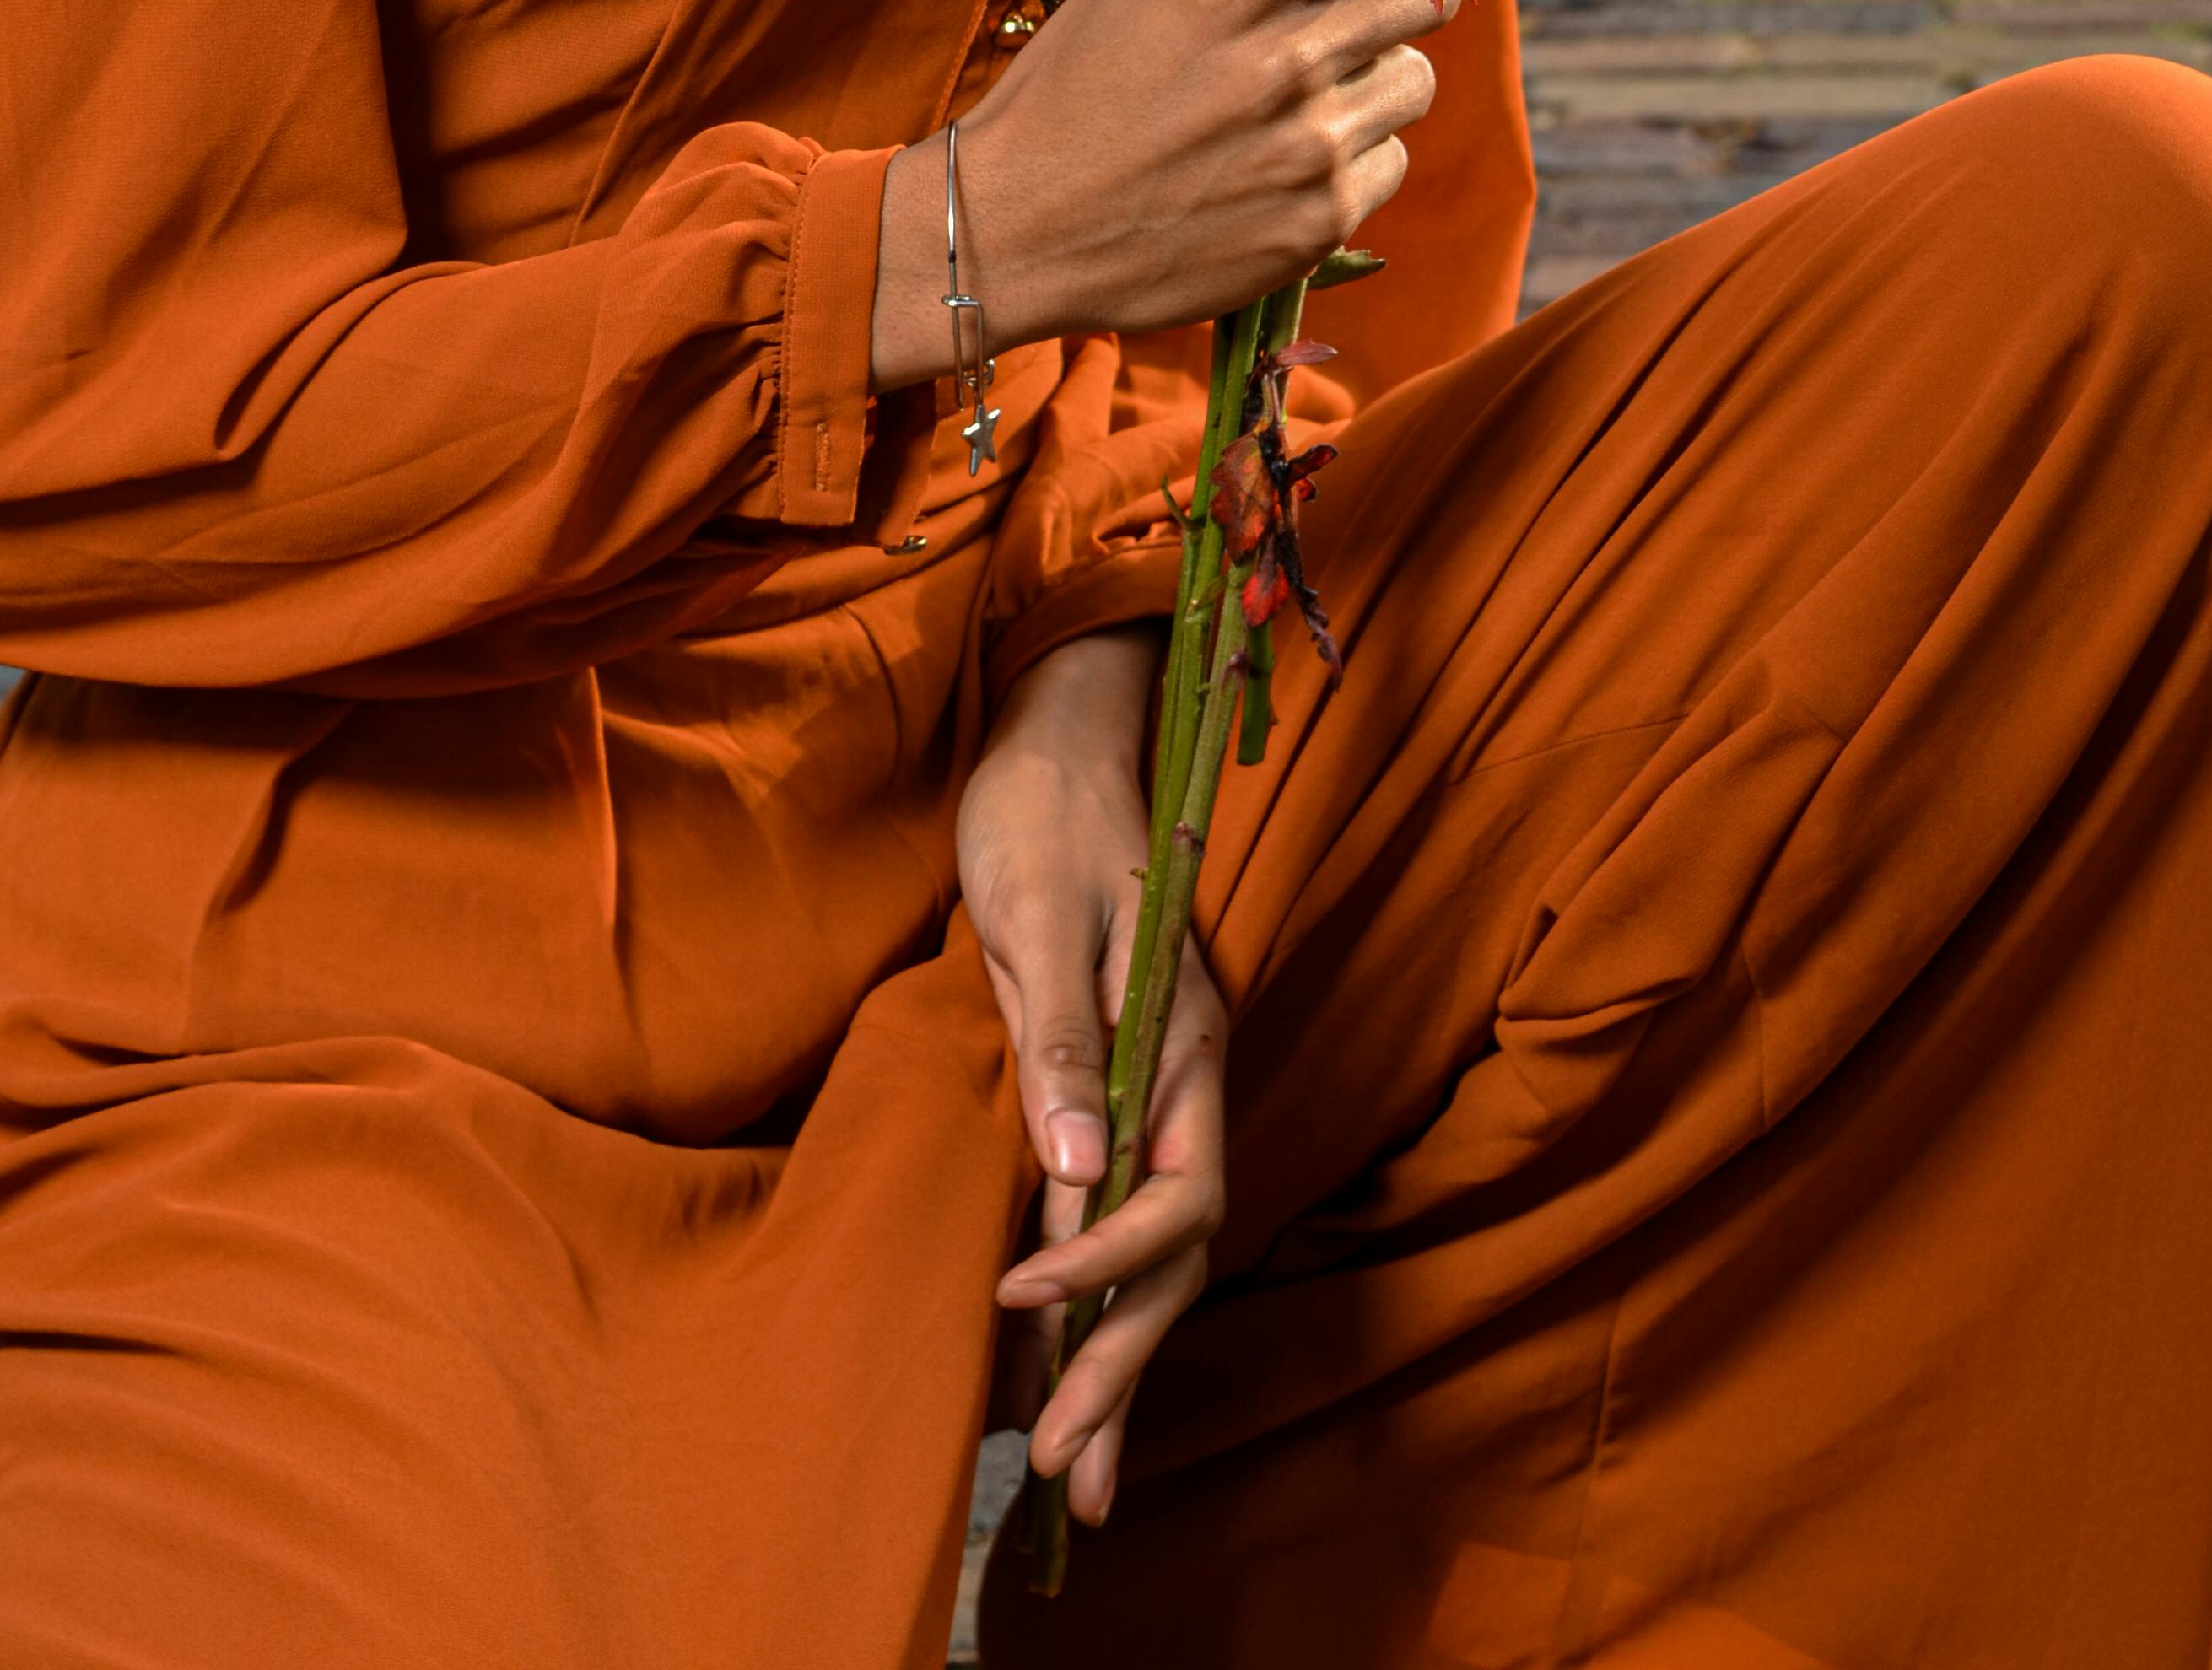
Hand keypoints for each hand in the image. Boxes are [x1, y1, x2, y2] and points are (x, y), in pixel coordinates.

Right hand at [873, 0, 1457, 385]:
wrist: (1021, 228)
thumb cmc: (1076, 75)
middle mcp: (1281, 63)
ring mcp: (1306, 150)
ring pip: (1416, 80)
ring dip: (1375, 73)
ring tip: (1299, 87)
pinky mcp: (1317, 224)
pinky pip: (1389, 161)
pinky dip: (1352, 153)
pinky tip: (1280, 155)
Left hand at [957, 628, 1226, 1523]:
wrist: (1055, 736)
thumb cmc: (1040, 815)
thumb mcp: (1038, 918)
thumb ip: (1063, 1040)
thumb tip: (1076, 1168)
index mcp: (1183, 1038)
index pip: (1174, 1194)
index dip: (1105, 1261)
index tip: (1024, 1296)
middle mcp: (1187, 1076)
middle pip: (1178, 1253)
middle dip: (1124, 1364)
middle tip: (1068, 1472)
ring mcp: (1162, 1086)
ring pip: (1161, 1251)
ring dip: (1121, 1360)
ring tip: (1078, 1474)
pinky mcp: (1124, 1087)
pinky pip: (1131, 1214)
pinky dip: (1105, 1300)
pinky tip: (1076, 1364)